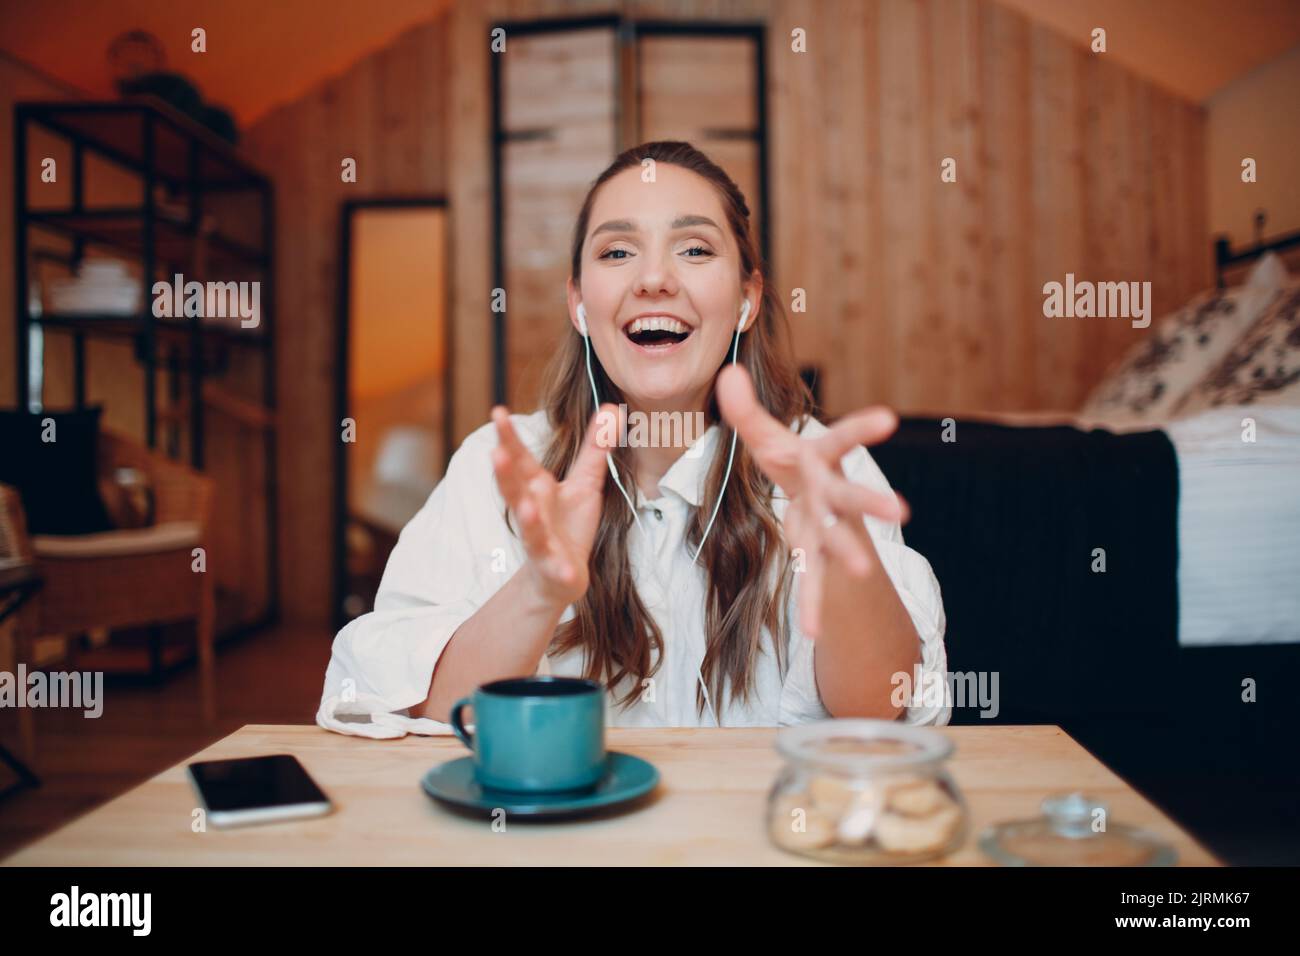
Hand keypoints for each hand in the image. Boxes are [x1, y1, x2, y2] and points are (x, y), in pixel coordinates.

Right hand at [490, 404, 617, 607]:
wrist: (560, 576)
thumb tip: (611, 408)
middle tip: (495, 452)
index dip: (509, 438)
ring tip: (526, 506)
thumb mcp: (585, 482)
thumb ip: (595, 447)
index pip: (520, 458)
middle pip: (515, 489)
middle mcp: (532, 510)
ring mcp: (540, 539)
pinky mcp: (554, 565)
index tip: (497, 411)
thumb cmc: (569, 525)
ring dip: (526, 517)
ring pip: (529, 526)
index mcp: (537, 487)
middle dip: (505, 473)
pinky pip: (555, 565)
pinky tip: (563, 567)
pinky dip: (558, 566)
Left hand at [715, 364, 908, 637]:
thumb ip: (746, 410)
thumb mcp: (767, 436)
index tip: (889, 418)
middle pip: (852, 496)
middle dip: (871, 503)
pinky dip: (813, 604)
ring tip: (861, 571)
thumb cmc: (794, 461)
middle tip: (900, 511)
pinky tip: (812, 631)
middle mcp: (832, 493)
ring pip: (839, 541)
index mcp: (820, 458)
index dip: (862, 428)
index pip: (842, 439)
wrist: (813, 497)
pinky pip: (813, 579)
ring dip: (848, 556)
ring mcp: (828, 526)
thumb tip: (727, 372)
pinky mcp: (816, 554)